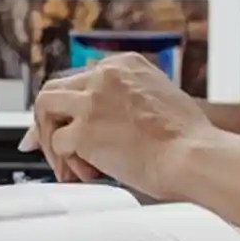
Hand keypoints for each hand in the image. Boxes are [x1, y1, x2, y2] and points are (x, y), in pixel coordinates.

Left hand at [18, 52, 216, 199]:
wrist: (194, 155)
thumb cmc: (187, 138)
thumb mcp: (160, 98)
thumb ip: (128, 100)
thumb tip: (104, 121)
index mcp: (125, 65)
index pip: (82, 78)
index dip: (72, 104)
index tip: (67, 121)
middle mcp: (105, 75)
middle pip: (57, 88)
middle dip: (48, 118)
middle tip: (47, 142)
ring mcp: (92, 101)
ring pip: (45, 108)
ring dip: (49, 138)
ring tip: (66, 164)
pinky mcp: (84, 130)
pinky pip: (58, 144)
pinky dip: (67, 163)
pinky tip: (88, 175)